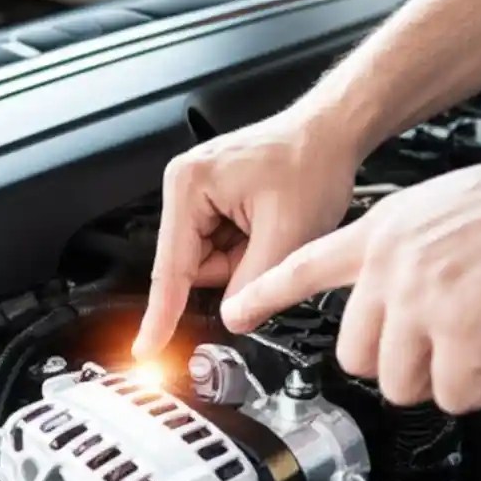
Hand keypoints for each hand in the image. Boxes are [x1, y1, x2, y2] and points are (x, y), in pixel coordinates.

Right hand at [132, 111, 361, 358]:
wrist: (334, 131)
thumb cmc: (312, 160)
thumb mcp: (287, 235)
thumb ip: (253, 285)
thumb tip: (233, 317)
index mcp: (189, 186)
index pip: (172, 268)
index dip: (162, 314)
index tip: (147, 349)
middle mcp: (186, 186)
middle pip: (194, 266)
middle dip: (234, 268)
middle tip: (270, 242)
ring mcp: (200, 193)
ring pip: (212, 261)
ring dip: (246, 258)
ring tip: (273, 226)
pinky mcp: (217, 200)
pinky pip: (225, 247)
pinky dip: (251, 247)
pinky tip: (270, 223)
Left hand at [220, 137, 480, 413]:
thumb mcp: (455, 208)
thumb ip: (416, 253)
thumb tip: (411, 299)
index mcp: (388, 228)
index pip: (306, 265)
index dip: (267, 294)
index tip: (237, 311)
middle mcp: (393, 263)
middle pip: (358, 354)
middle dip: (404, 362)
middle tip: (450, 342)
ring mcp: (422, 300)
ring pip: (402, 383)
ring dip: (447, 375)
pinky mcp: (462, 334)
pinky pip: (455, 394)